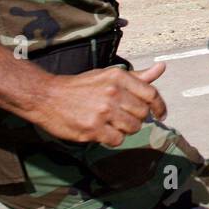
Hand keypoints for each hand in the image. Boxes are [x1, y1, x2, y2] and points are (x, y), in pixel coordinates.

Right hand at [30, 62, 167, 146]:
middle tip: (122, 117)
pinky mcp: (93, 129)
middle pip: (142, 114)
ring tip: (111, 123)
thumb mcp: (108, 75)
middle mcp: (113, 93)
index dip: (159, 106)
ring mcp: (103, 112)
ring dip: (125, 129)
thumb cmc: (81, 86)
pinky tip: (102, 131)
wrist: (47, 96)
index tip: (160, 114)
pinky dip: (112, 139)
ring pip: (132, 128)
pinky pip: (117, 140)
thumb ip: (137, 76)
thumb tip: (161, 68)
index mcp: (118, 77)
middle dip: (137, 118)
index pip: (151, 94)